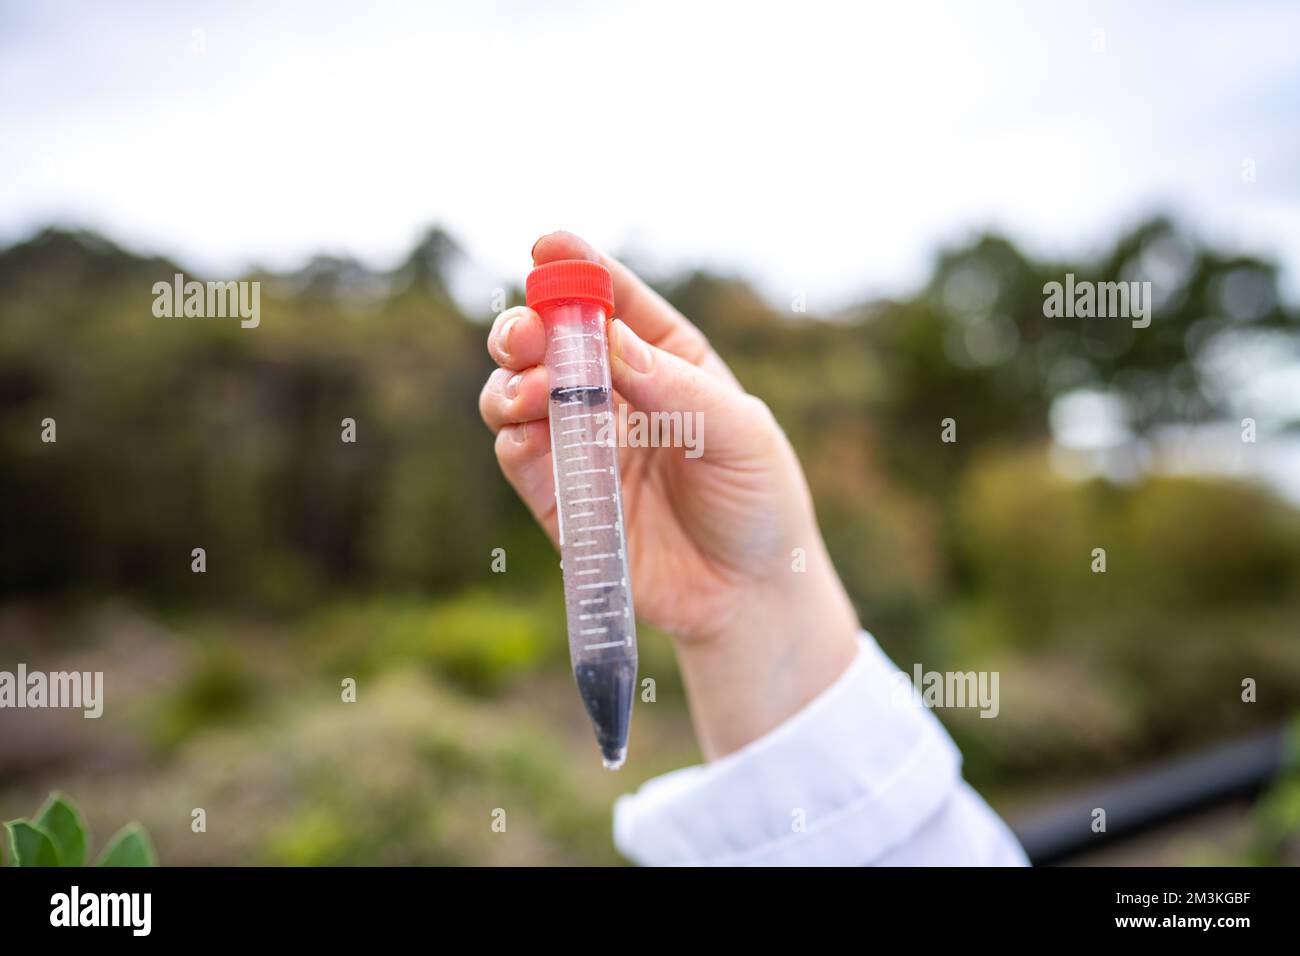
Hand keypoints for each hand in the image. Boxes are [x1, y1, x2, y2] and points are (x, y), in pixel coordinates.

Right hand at [479, 231, 859, 757]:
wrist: (749, 596)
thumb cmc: (759, 500)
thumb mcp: (740, 434)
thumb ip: (675, 388)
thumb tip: (607, 336)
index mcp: (668, 360)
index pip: (617, 301)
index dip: (579, 268)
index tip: (546, 246)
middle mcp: (618, 394)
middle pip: (554, 342)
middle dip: (527, 328)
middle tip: (524, 336)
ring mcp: (584, 445)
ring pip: (522, 394)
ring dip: (511, 384)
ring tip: (528, 396)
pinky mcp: (561, 498)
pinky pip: (521, 457)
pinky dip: (512, 439)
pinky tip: (523, 436)